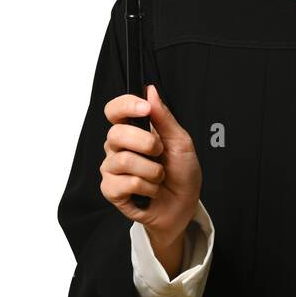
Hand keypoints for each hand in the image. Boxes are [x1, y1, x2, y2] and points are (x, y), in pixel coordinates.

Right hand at [100, 84, 201, 248]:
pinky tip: (151, 191)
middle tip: (160, 153)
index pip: (114, 110)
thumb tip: (150, 91)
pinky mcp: (111, 190)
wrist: (184, 205)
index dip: (126, 106)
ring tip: (159, 176)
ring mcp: (112, 168)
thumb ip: (164, 117)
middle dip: (147, 143)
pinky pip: (125, 183)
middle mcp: (117, 147)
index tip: (144, 108)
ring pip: (123, 160)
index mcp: (132, 130)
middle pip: (116, 133)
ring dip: (152, 170)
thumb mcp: (181, 141)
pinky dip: (147, 187)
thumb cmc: (181, 173)